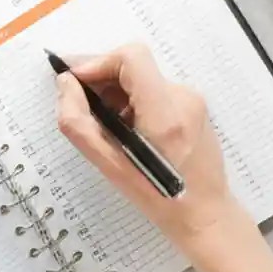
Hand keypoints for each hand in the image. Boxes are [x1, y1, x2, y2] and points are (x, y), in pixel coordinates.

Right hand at [55, 44, 241, 249]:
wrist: (206, 213)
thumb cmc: (158, 198)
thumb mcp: (108, 166)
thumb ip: (79, 122)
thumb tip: (66, 84)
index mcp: (164, 112)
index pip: (131, 57)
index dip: (98, 62)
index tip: (76, 81)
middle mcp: (183, 98)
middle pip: (135, 66)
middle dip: (103, 79)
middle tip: (80, 103)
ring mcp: (193, 100)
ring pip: (144, 79)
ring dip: (118, 93)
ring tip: (107, 126)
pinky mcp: (196, 106)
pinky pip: (157, 91)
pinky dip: (136, 102)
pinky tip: (129, 130)